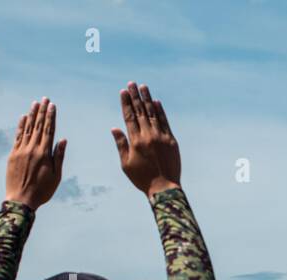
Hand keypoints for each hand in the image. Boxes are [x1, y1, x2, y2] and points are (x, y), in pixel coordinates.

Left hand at [4, 98, 66, 209]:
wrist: (21, 199)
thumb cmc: (42, 190)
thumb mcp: (56, 175)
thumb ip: (59, 156)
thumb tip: (62, 140)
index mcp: (44, 154)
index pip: (49, 131)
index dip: (51, 117)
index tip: (52, 106)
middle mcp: (32, 149)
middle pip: (38, 126)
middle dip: (42, 112)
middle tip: (45, 99)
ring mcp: (21, 150)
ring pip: (27, 129)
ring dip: (32, 115)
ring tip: (35, 103)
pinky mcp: (13, 154)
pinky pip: (17, 136)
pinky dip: (21, 126)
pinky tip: (23, 117)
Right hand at [111, 82, 180, 196]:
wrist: (164, 188)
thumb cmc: (142, 178)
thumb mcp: (126, 163)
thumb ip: (121, 144)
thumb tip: (115, 128)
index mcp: (135, 141)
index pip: (129, 117)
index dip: (126, 103)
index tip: (123, 92)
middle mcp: (148, 136)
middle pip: (140, 112)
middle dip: (135, 96)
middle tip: (132, 84)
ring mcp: (161, 138)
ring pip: (153, 114)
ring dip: (147, 99)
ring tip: (143, 87)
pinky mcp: (172, 141)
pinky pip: (165, 123)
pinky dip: (160, 112)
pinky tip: (156, 102)